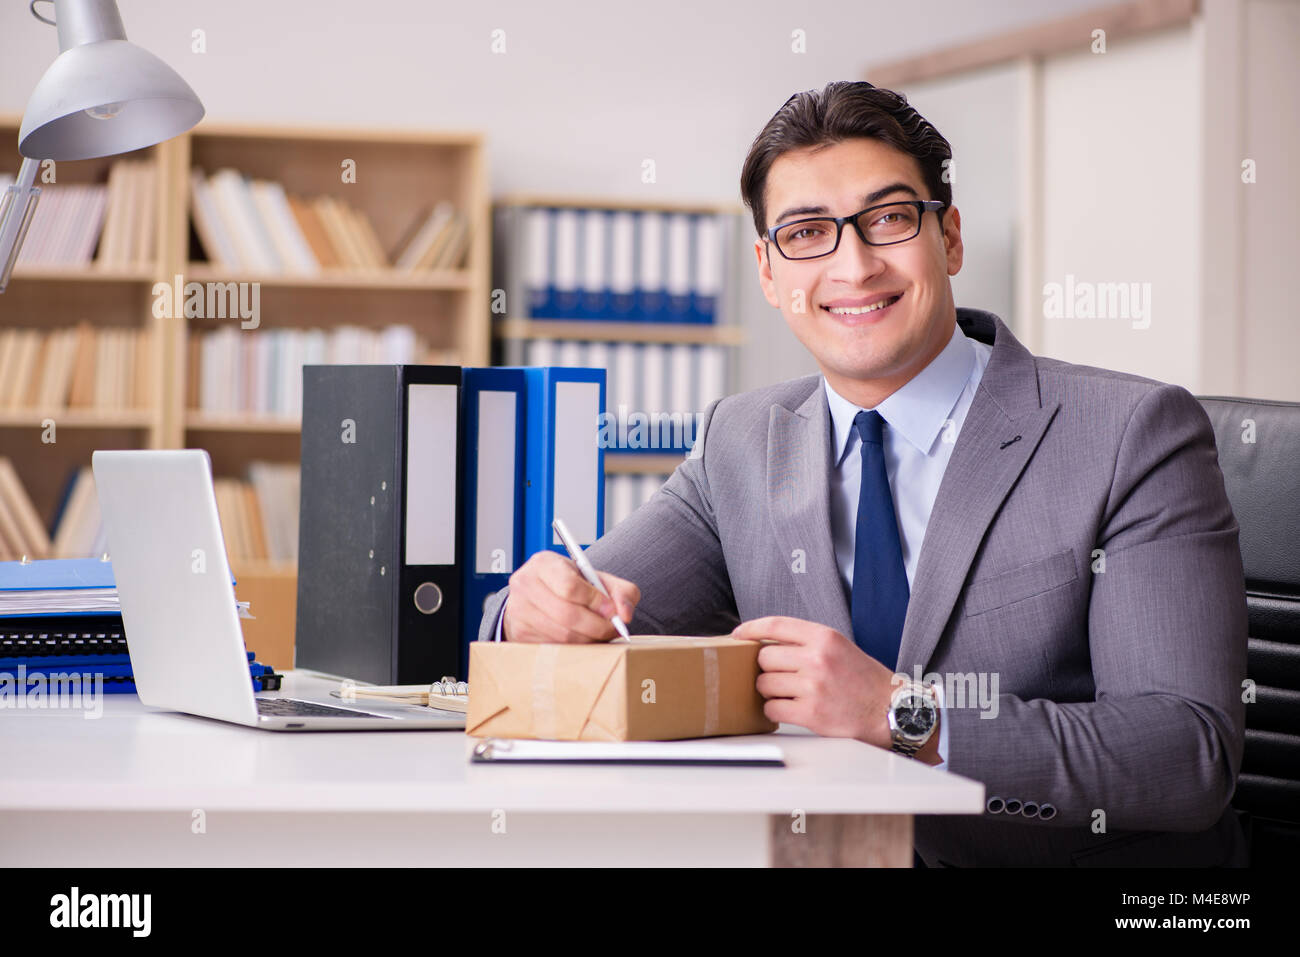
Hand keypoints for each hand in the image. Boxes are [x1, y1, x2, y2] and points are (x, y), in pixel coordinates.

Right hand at [502, 550, 640, 643]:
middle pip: (566, 614)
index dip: (595, 602)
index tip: (612, 610)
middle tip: (612, 628)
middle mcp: (525, 584)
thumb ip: (621, 591)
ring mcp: (519, 610)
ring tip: (600, 633)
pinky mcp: (519, 633)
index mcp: (544, 563)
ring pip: (562, 635)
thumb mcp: (598, 579)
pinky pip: (554, 647)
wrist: (541, 594)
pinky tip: (582, 637)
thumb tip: (625, 614)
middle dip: (596, 626)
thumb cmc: (571, 584)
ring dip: (588, 638)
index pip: (569, 586)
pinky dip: (575, 647)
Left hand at [730, 615, 901, 748]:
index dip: (751, 629)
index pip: (775, 625)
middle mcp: (818, 658)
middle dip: (765, 668)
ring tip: (788, 694)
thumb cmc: (865, 681)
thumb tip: (763, 644)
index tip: (737, 635)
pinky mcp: (811, 713)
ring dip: (769, 690)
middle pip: (764, 657)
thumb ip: (806, 642)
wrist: (892, 711)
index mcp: (825, 637)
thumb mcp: (840, 647)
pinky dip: (775, 710)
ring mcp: (813, 686)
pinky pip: (772, 708)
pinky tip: (789, 709)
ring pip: (764, 683)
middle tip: (777, 676)